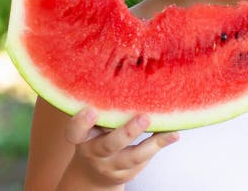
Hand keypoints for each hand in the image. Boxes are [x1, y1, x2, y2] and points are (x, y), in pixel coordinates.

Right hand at [58, 108, 178, 189]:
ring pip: (132, 157)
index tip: (92, 111)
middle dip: (127, 132)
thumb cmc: (96, 135)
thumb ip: (103, 110)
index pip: (74, 132)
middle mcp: (94, 153)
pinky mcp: (128, 173)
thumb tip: (126, 74)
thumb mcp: (92, 125)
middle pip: (108, 145)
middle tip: (144, 118)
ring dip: (151, 143)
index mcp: (82, 137)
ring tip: (169, 131)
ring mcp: (111, 166)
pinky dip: (159, 145)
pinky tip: (173, 135)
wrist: (95, 172)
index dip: (81, 123)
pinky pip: (144, 160)